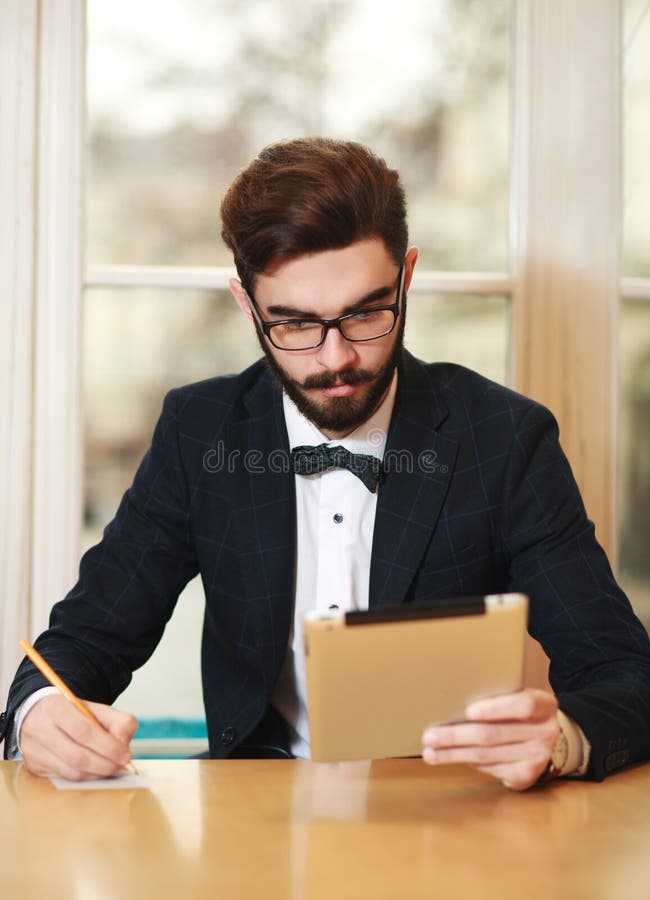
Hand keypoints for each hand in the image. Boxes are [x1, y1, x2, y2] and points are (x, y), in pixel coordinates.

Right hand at [19, 694, 137, 780]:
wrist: (37, 715)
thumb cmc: (71, 713)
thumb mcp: (95, 708)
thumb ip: (117, 721)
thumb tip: (123, 744)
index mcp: (56, 708)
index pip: (84, 731)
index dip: (107, 746)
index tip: (125, 755)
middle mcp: (40, 729)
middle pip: (77, 756)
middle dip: (104, 764)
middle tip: (121, 765)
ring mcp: (33, 751)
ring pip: (71, 772)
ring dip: (96, 773)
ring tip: (111, 768)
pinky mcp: (34, 767)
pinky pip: (65, 778)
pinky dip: (85, 778)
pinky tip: (95, 771)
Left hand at [421, 688, 559, 790]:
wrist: (550, 739)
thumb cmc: (522, 712)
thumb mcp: (519, 697)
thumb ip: (498, 697)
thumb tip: (453, 700)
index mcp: (544, 705)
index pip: (523, 705)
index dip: (495, 709)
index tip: (468, 711)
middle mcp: (545, 732)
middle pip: (494, 734)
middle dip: (456, 736)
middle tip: (430, 736)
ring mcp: (537, 757)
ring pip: (487, 755)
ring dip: (454, 754)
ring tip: (431, 752)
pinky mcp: (526, 776)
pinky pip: (490, 769)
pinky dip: (468, 762)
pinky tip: (451, 758)